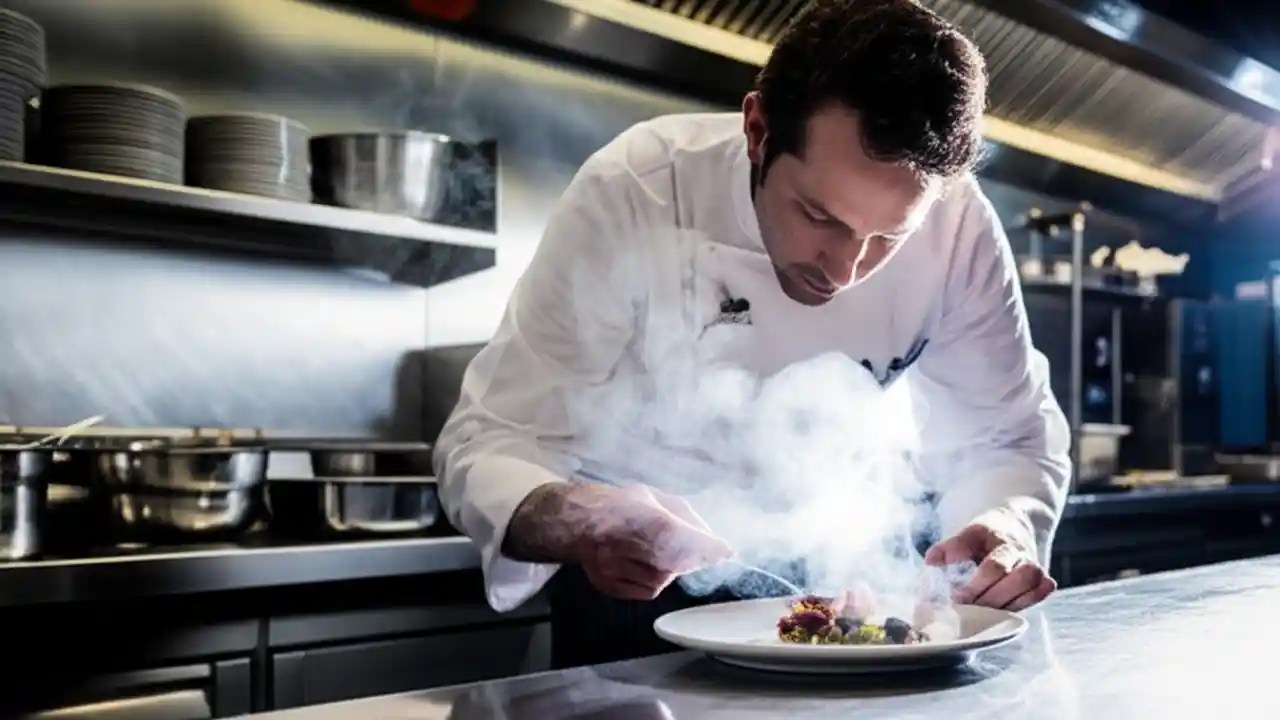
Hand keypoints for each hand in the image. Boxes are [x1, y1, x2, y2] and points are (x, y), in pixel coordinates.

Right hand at [503, 481, 731, 600]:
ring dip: (668, 568)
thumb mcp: (655, 498)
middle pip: (680, 564)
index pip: (692, 541)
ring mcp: (622, 570)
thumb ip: (686, 517)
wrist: (576, 521)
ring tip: (649, 548)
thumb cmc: (620, 506)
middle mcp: (633, 547)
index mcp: (649, 518)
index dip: (712, 549)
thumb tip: (712, 539)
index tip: (726, 552)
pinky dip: (651, 578)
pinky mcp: (613, 586)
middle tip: (676, 542)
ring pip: (666, 580)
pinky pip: (649, 590)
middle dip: (688, 556)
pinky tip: (638, 561)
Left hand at [925, 518, 1054, 611]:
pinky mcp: (1043, 575)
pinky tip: (1008, 608)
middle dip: (982, 593)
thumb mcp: (961, 538)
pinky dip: (1027, 602)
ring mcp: (1029, 559)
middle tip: (968, 606)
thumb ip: (944, 551)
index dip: (963, 577)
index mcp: (985, 532)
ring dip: (1005, 600)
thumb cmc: (982, 540)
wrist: (1014, 527)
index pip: (969, 547)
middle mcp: (1010, 545)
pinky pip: (1042, 590)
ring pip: (1028, 579)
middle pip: (999, 568)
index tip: (954, 596)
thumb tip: (931, 564)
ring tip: (988, 611)